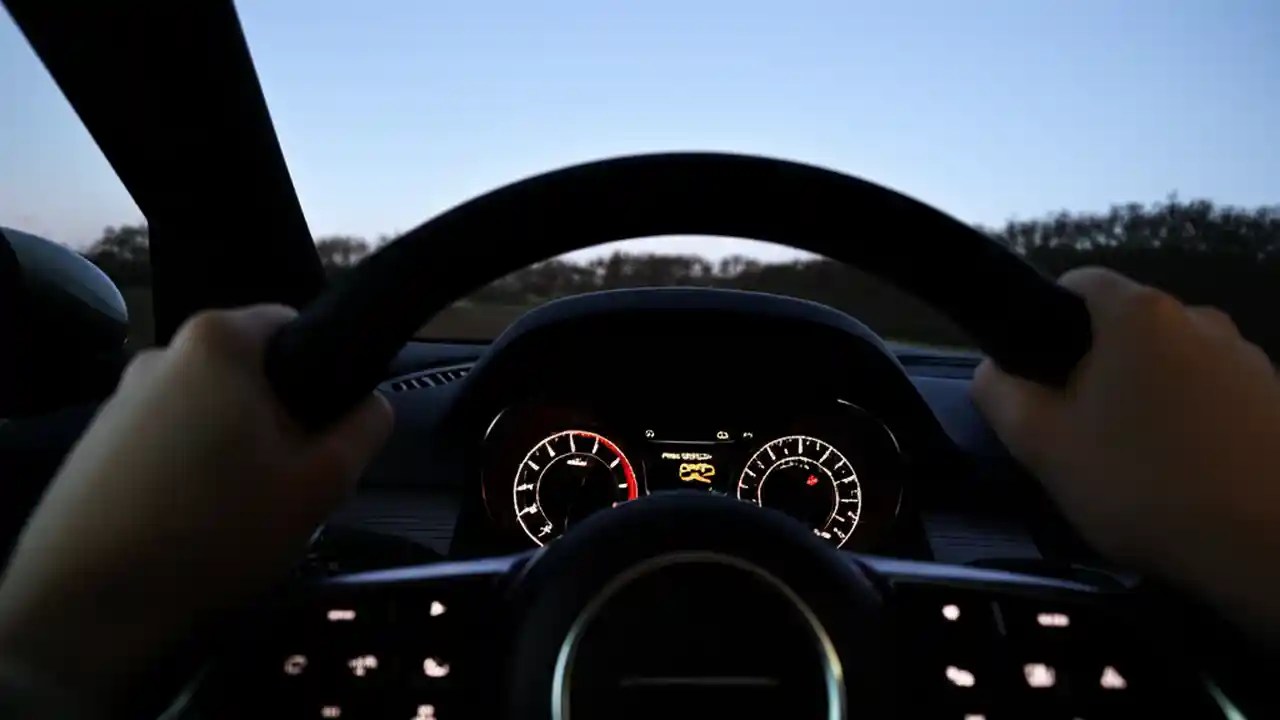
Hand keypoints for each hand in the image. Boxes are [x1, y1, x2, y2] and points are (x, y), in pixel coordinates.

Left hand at [0, 306, 391, 704]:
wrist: (89, 601)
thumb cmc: (218, 528)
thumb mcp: (321, 485)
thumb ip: (364, 431)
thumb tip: (373, 404)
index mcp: (219, 341)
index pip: (294, 326)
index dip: (325, 377)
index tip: (328, 435)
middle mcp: (163, 351)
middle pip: (250, 375)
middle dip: (277, 420)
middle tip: (290, 485)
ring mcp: (120, 398)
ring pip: (208, 412)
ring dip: (232, 450)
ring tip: (238, 516)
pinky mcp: (94, 444)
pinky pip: (166, 443)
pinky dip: (188, 473)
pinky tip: (191, 527)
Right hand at [973, 268, 1279, 634]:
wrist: (1267, 548)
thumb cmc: (1142, 485)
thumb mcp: (1042, 446)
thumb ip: (1001, 395)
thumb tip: (993, 369)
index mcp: (1139, 314)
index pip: (1079, 282)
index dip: (1046, 322)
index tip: (1038, 378)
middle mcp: (1200, 318)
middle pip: (1128, 329)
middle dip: (1099, 369)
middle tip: (1080, 434)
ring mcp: (1250, 358)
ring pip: (1175, 364)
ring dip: (1150, 397)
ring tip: (1140, 465)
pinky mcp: (1278, 402)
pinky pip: (1216, 396)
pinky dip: (1195, 423)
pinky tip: (1189, 477)